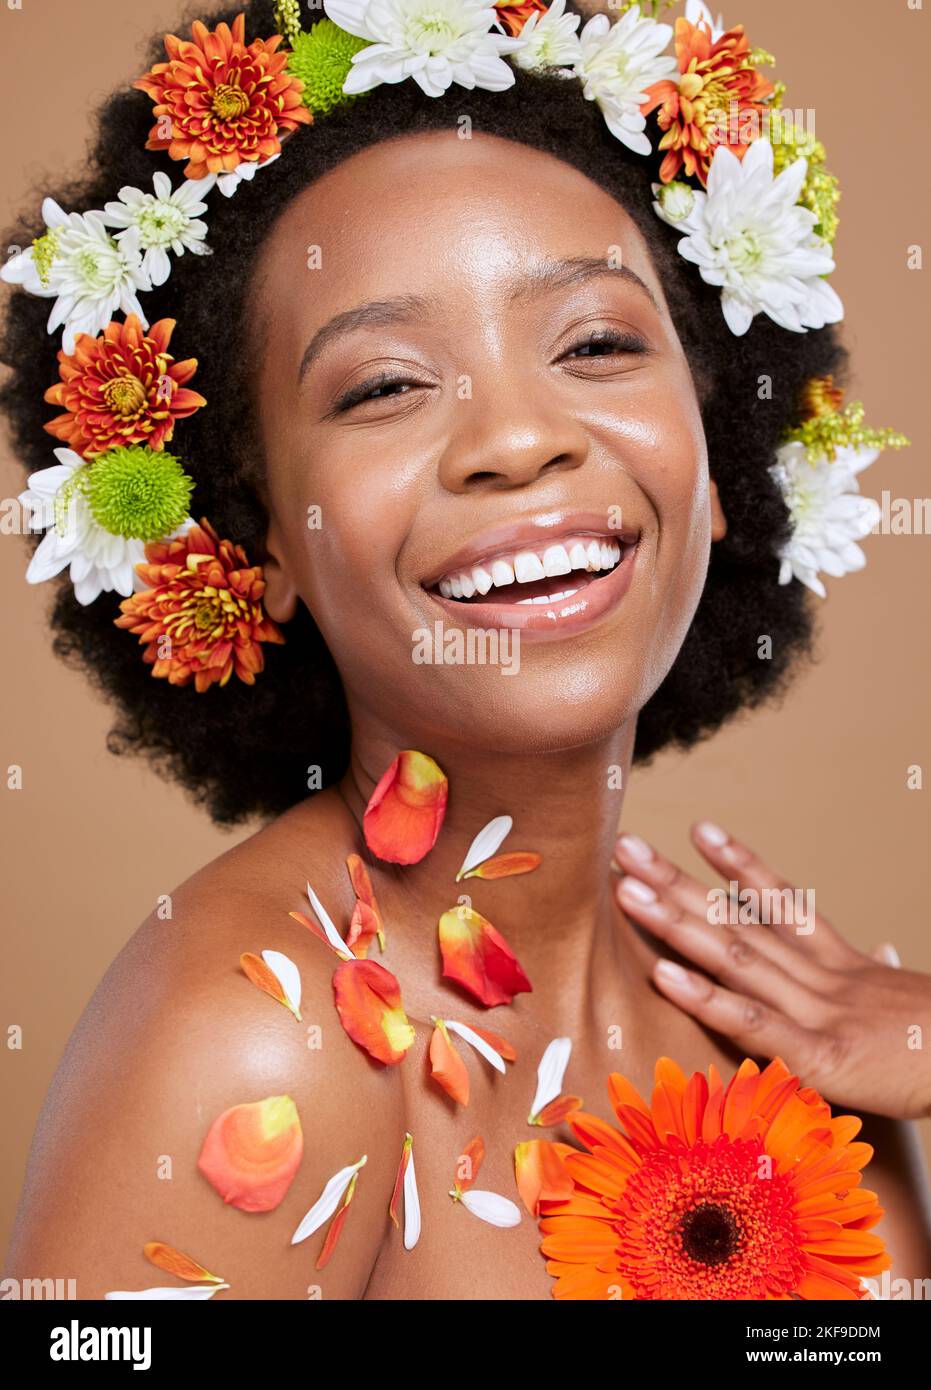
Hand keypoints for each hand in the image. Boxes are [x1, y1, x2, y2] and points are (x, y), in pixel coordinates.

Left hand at [613, 821, 930, 1121]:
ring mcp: (818, 1011)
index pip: (785, 903)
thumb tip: (880, 946)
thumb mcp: (908, 1002)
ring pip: (734, 956)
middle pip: (738, 919)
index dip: (741, 866)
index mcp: (844, 966)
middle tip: (626, 844)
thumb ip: (880, 972)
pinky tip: (663, 975)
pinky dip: (705, 998)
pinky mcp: (820, 1056)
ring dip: (675, 921)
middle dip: (677, 882)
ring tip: (627, 888)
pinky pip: (752, 1022)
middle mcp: (823, 976)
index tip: (701, 829)